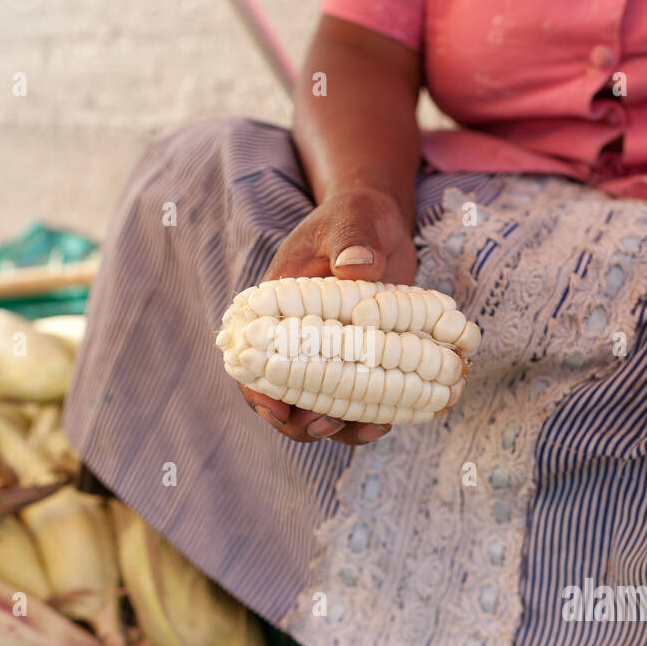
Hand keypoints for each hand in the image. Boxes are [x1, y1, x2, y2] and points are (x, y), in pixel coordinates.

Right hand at [240, 188, 416, 443]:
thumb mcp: (351, 220)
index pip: (252, 360)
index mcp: (274, 311)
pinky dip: (372, 415)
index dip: (259, 393)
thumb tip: (357, 267)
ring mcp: (329, 357)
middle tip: (332, 424)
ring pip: (323, 408)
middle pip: (284, 399)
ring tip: (375, 427)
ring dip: (342, 428)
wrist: (382, 226)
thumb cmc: (355, 218)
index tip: (279, 410)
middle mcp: (296, 341)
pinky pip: (358, 401)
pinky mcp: (360, 364)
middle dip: (304, 422)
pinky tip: (395, 419)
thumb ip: (352, 241)